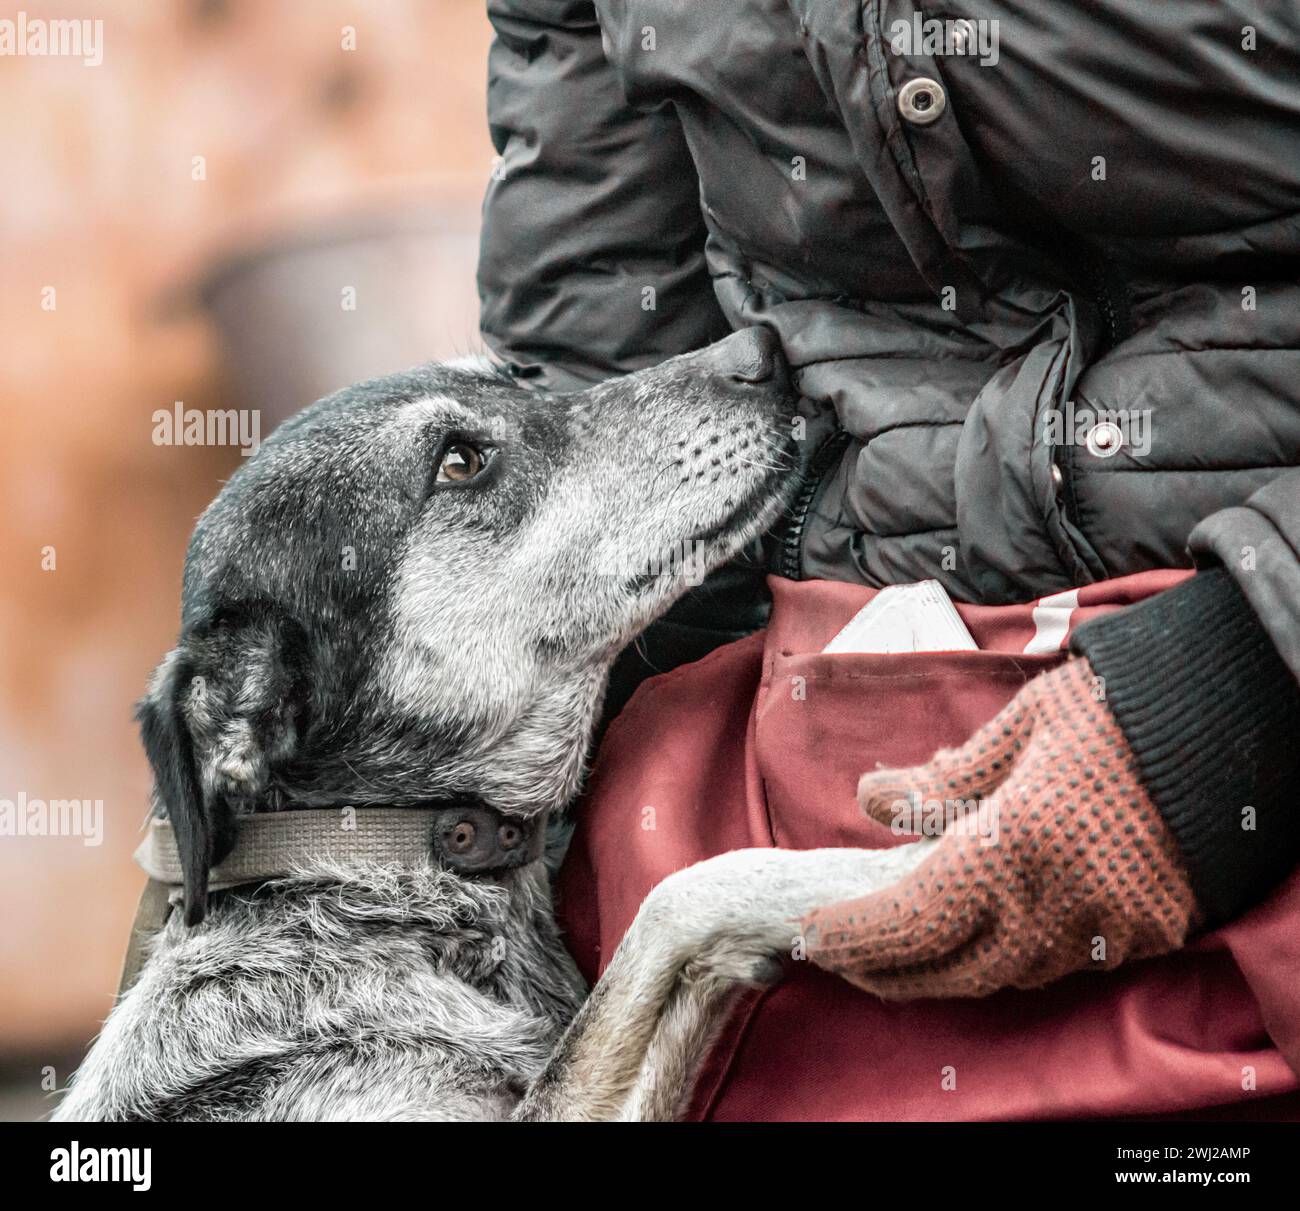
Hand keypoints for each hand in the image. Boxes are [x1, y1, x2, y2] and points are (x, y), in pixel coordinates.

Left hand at [801, 659, 1198, 997]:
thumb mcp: (1018, 728)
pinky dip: (1004, 957)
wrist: (1236, 722)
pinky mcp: (1144, 935)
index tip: (809, 933)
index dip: (853, 935)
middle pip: (949, 972)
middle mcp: (1057, 909)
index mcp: (1014, 850)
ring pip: (1002, 977)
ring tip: (897, 946)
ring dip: (942, 969)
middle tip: (841, 952)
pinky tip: (978, 931)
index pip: (909, 921)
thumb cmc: (1116, 710)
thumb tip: (873, 800)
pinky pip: (1055, 965)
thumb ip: (942, 781)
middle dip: (885, 970)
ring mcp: (1106, 932)